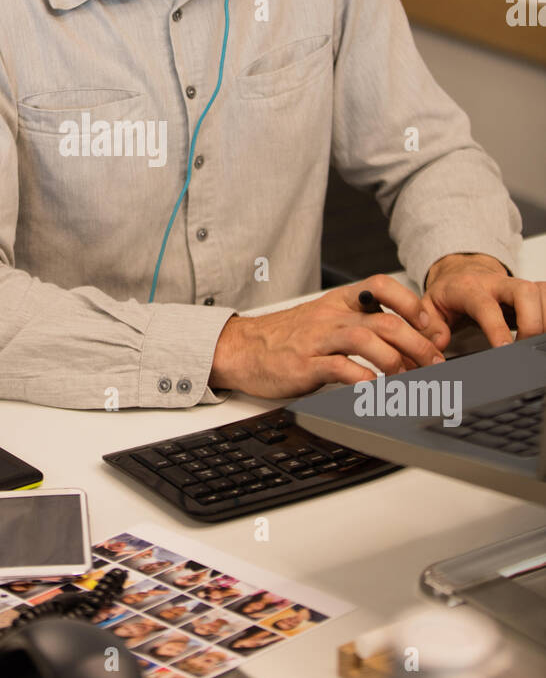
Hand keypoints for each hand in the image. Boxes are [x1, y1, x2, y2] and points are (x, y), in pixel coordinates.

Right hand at [209, 273, 446, 398]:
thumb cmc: (287, 338)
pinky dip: (364, 381)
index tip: (431, 327)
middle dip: (418, 345)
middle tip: (435, 364)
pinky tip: (376, 391)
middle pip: (385, 321)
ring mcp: (318, 340)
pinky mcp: (304, 365)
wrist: (241, 349)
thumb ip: (360, 326)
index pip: (381, 286)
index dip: (412, 304)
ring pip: (366, 340)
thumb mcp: (325, 321)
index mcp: (339, 302)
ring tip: (409, 380)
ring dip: (396, 362)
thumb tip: (405, 344)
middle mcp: (331, 316)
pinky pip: (340, 369)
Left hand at [421, 253, 545, 345]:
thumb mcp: (429, 307)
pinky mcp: (530, 291)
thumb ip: (430, 326)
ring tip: (537, 341)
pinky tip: (542, 330)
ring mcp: (516, 285)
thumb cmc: (449, 292)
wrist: (462, 272)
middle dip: (532, 321)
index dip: (497, 328)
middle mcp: (497, 283)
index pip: (486, 306)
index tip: (505, 348)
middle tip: (525, 346)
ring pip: (541, 292)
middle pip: (524, 292)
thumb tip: (439, 343)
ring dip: (544, 318)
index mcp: (469, 288)